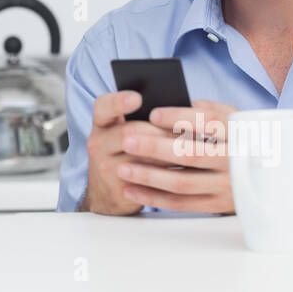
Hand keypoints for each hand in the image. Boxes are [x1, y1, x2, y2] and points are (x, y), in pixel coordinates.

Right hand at [84, 90, 191, 214]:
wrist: (107, 192)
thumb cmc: (123, 153)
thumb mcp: (121, 132)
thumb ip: (141, 118)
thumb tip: (181, 109)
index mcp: (102, 124)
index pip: (105, 106)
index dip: (120, 101)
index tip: (138, 98)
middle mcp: (98, 144)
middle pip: (131, 131)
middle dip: (161, 130)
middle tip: (187, 129)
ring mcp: (106, 169)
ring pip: (144, 158)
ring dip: (171, 153)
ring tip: (194, 148)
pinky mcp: (119, 190)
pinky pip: (149, 182)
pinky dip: (170, 175)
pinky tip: (187, 171)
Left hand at [123, 100, 237, 214]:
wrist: (272, 176)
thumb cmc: (241, 140)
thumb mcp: (237, 120)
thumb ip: (212, 109)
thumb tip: (184, 103)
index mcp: (239, 132)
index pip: (208, 121)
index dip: (179, 117)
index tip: (153, 113)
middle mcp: (234, 160)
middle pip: (191, 153)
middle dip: (155, 147)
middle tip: (127, 139)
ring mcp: (227, 185)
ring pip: (182, 182)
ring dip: (149, 176)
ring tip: (122, 168)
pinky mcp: (218, 204)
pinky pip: (182, 203)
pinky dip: (154, 198)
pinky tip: (132, 190)